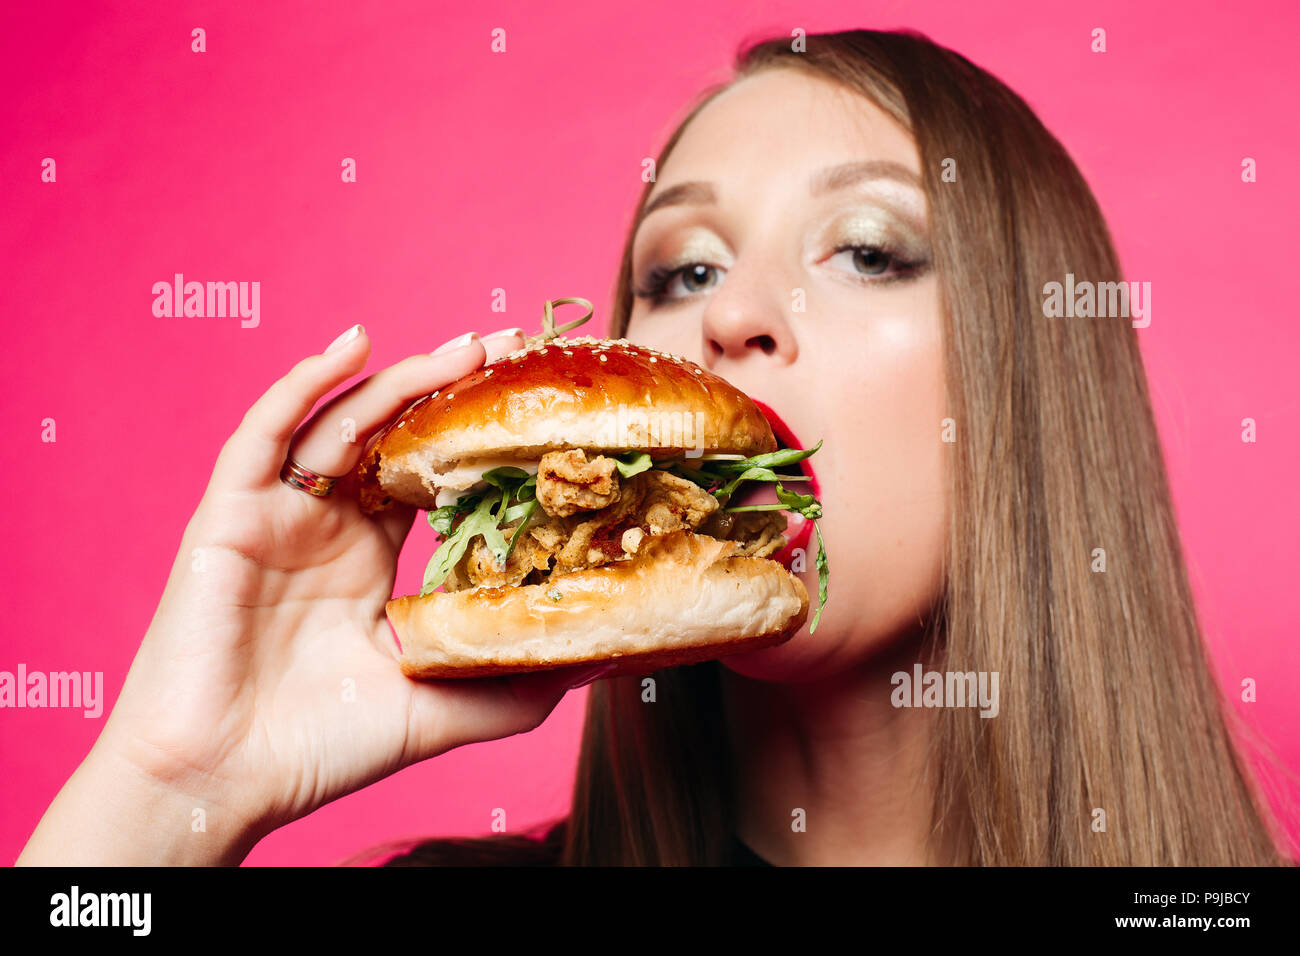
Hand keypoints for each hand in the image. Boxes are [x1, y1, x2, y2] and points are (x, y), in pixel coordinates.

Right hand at [20, 325, 610, 864]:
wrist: (224, 780)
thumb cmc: (324, 746)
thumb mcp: (441, 707)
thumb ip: (514, 683)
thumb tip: (598, 659)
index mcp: (368, 558)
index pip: (427, 475)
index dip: (474, 439)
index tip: (531, 408)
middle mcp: (325, 526)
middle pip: (390, 435)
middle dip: (446, 391)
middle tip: (508, 353)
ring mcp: (277, 515)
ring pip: (341, 422)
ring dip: (400, 379)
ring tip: (464, 349)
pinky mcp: (229, 514)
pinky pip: (264, 435)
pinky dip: (305, 386)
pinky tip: (352, 347)